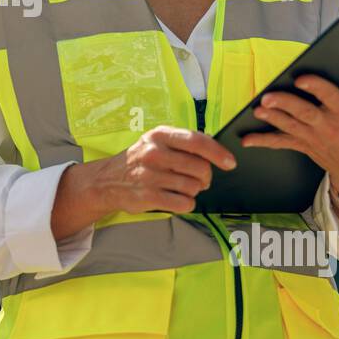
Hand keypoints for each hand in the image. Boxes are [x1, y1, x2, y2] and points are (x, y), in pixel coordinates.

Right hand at [60, 125, 235, 217]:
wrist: (108, 181)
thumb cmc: (141, 159)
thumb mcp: (157, 141)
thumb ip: (184, 142)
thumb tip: (215, 149)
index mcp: (160, 135)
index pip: (197, 141)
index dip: (218, 153)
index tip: (230, 163)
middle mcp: (154, 153)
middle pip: (200, 168)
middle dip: (206, 177)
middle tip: (201, 179)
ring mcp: (150, 175)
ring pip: (194, 187)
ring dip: (194, 191)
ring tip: (183, 188)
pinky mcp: (148, 196)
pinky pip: (184, 203)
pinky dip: (186, 203)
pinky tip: (177, 198)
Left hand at [239, 65, 338, 197]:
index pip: (329, 96)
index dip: (315, 87)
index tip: (302, 79)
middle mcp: (327, 125)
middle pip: (304, 113)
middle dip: (285, 105)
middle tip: (268, 97)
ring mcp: (313, 137)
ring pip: (290, 126)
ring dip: (272, 118)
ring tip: (257, 110)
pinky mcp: (303, 145)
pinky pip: (281, 143)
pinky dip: (263, 141)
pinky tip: (247, 139)